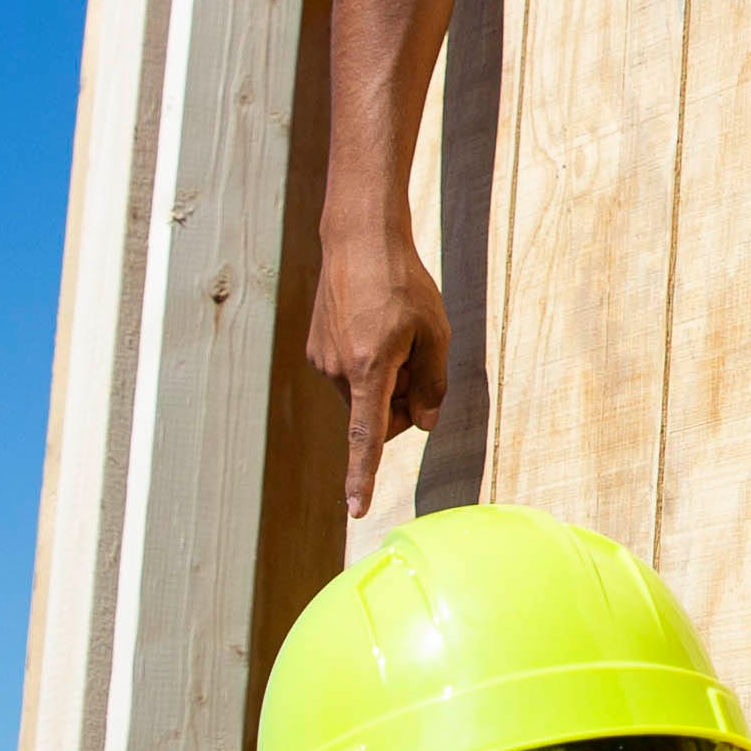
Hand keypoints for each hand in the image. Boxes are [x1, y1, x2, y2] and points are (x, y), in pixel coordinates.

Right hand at [303, 230, 449, 512]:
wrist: (357, 241)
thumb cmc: (402, 284)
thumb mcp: (435, 332)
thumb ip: (433, 384)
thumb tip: (424, 425)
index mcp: (368, 369)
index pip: (366, 437)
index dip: (362, 476)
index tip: (356, 510)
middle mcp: (337, 371)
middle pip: (378, 417)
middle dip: (402, 405)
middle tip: (420, 361)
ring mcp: (322, 361)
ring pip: (364, 397)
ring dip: (385, 382)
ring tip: (395, 333)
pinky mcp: (316, 350)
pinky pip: (350, 376)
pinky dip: (368, 366)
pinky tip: (376, 327)